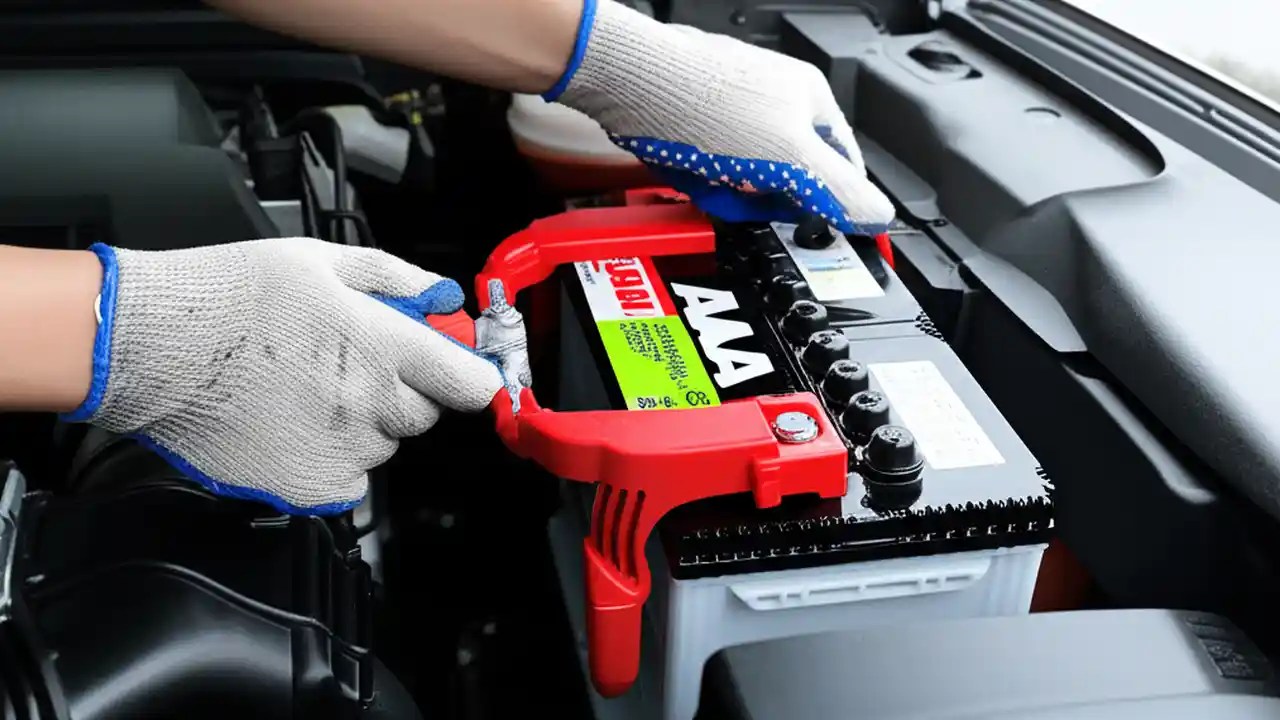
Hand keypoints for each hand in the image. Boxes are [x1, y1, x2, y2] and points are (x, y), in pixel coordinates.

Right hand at [63, 239, 504, 514]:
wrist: (153, 345)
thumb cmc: (230, 295)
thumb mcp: (322, 260)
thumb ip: (397, 279)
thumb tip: (443, 296)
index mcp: (381, 345)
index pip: (470, 383)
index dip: (472, 377)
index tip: (463, 372)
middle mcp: (369, 404)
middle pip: (424, 414)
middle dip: (402, 391)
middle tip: (350, 365)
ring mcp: (340, 451)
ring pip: (383, 444)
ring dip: (362, 423)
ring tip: (306, 390)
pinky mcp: (309, 486)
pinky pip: (349, 480)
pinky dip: (332, 458)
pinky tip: (294, 425)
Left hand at [547, 0, 894, 234]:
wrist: (629, 83)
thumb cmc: (705, 103)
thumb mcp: (789, 158)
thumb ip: (837, 190)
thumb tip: (878, 217)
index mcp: (810, 100)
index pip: (843, 165)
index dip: (831, 202)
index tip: (819, 229)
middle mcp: (775, 101)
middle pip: (790, 177)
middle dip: (767, 199)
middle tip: (748, 198)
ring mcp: (733, 113)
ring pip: (747, 178)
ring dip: (729, 193)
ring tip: (711, 180)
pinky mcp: (695, 125)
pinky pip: (709, 170)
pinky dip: (700, 181)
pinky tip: (688, 174)